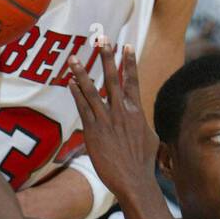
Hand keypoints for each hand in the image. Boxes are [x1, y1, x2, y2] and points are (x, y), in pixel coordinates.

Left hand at [68, 41, 157, 202]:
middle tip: (102, 39)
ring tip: (74, 57)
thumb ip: (142, 124)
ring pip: (92, 90)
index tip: (126, 45)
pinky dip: (76, 94)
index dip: (129, 62)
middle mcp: (121, 111)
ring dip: (82, 73)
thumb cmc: (143, 163)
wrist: (134, 179)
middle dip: (107, 57)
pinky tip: (69, 83)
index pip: (132, 81)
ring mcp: (106, 120)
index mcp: (136, 111)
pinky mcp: (93, 131)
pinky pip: (82, 108)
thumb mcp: (150, 138)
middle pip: (113, 78)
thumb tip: (142, 121)